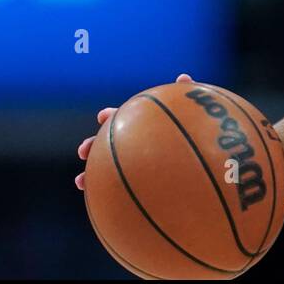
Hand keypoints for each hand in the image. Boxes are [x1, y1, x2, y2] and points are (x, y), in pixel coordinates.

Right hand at [75, 73, 192, 189]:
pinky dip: (109, 198)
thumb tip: (182, 77)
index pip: (122, 118)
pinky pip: (123, 193)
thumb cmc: (201, 134)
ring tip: (80, 182)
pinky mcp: (142, 185)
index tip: (103, 117)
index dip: (111, 116)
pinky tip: (102, 206)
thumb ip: (188, 97)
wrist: (203, 162)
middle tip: (83, 150)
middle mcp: (136, 145)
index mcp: (143, 126)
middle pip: (107, 143)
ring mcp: (137, 165)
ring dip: (90, 174)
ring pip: (107, 170)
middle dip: (92, 145)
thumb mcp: (199, 115)